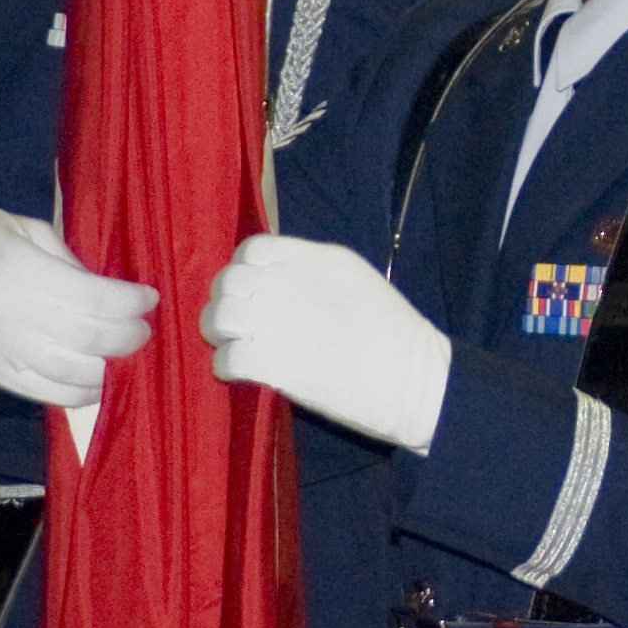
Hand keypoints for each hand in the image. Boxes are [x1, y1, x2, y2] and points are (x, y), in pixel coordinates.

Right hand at [0, 204, 155, 409]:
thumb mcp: (21, 230)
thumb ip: (64, 260)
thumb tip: (104, 292)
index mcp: (20, 270)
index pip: (91, 297)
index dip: (128, 301)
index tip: (148, 298)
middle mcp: (10, 315)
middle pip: (86, 337)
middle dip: (126, 336)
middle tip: (143, 329)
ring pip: (67, 372)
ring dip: (107, 369)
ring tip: (124, 354)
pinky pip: (40, 393)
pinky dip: (75, 394)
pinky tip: (97, 383)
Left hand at [199, 235, 450, 451]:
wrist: (410, 378)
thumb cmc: (394, 333)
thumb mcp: (355, 280)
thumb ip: (313, 275)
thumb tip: (280, 286)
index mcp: (314, 258)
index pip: (252, 249)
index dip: (242, 270)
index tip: (251, 291)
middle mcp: (287, 282)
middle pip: (228, 281)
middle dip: (226, 301)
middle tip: (238, 324)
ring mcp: (274, 320)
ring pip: (217, 317)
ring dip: (221, 334)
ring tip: (236, 346)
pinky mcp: (268, 362)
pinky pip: (224, 360)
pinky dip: (228, 368)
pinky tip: (246, 373)